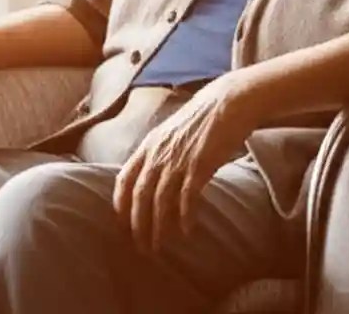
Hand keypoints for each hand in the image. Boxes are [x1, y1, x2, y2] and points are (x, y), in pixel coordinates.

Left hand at [113, 80, 257, 252]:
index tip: (121, 223)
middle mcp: (159, 153)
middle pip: (140, 196)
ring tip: (159, 245)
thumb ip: (159, 152)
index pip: (125, 178)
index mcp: (149, 145)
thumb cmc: (202, 118)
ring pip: (161, 201)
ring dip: (158, 227)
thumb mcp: (171, 132)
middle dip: (138, 224)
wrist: (228, 101)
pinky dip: (184, 216)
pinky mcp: (200, 164)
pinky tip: (186, 230)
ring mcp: (179, 159)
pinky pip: (187, 196)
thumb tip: (152, 176)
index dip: (121, 203)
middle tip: (141, 246)